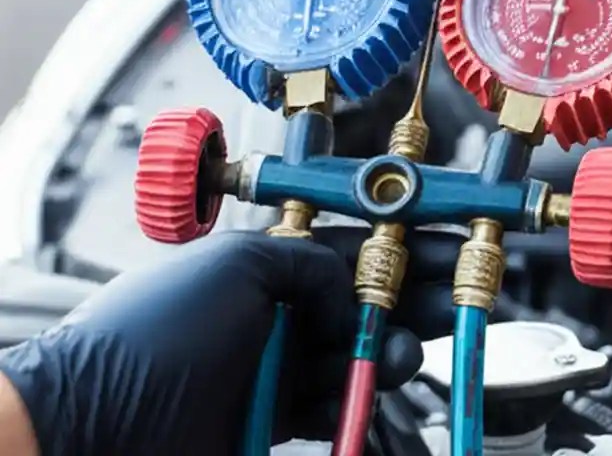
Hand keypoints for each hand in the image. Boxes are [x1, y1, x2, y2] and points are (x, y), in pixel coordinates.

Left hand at [0, 228, 457, 455]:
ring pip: (351, 358)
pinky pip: (330, 409)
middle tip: (454, 302)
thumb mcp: (236, 267)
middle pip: (361, 304)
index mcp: (262, 267)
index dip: (403, 249)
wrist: (95, 423)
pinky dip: (356, 403)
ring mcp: (270, 370)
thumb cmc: (149, 334)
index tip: (450, 249)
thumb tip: (345, 292)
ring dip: (386, 354)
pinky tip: (370, 395)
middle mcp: (270, 315)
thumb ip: (307, 265)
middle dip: (411, 301)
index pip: (349, 251)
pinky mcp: (269, 422)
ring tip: (400, 357)